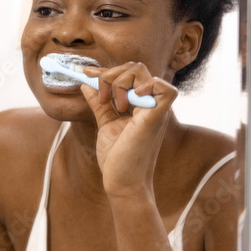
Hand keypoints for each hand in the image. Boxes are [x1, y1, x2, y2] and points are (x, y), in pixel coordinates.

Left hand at [78, 61, 177, 199]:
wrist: (122, 183)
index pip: (128, 73)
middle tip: (102, 97)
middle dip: (110, 75)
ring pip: (142, 72)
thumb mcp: (106, 123)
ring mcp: (155, 110)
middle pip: (135, 67)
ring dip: (118, 82)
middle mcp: (150, 104)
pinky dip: (148, 86)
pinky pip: (166, 90)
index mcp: (141, 104)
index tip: (85, 72)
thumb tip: (86, 84)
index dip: (106, 70)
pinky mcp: (156, 119)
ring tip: (113, 105)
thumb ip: (99, 103)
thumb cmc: (117, 158)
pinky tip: (131, 100)